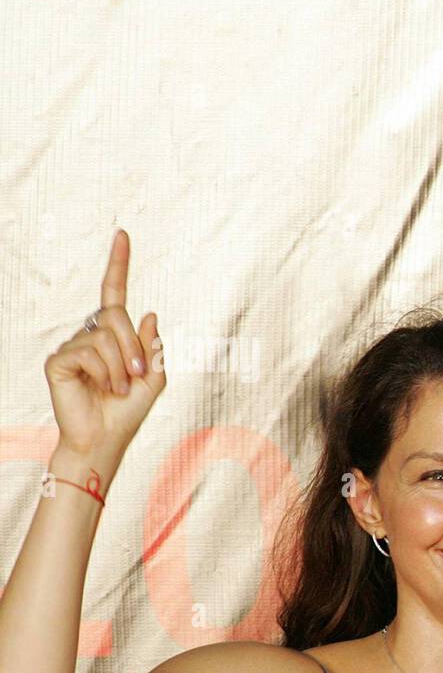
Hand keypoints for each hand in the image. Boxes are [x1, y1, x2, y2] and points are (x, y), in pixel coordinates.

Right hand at [43, 229, 165, 466]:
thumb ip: (152, 347)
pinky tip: (100, 389)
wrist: (106, 438)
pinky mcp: (58, 360)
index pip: (114, 293)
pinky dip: (104, 373)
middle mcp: (90, 335)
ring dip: (121, 367)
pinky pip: (88, 352)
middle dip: (133, 347)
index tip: (124, 234)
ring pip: (105, 337)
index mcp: (114, 336)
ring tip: (117, 389)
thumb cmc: (128, 411)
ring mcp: (72, 346)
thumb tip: (150, 313)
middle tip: (136, 376)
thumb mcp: (153, 378)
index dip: (119, 264)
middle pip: (115, 315)